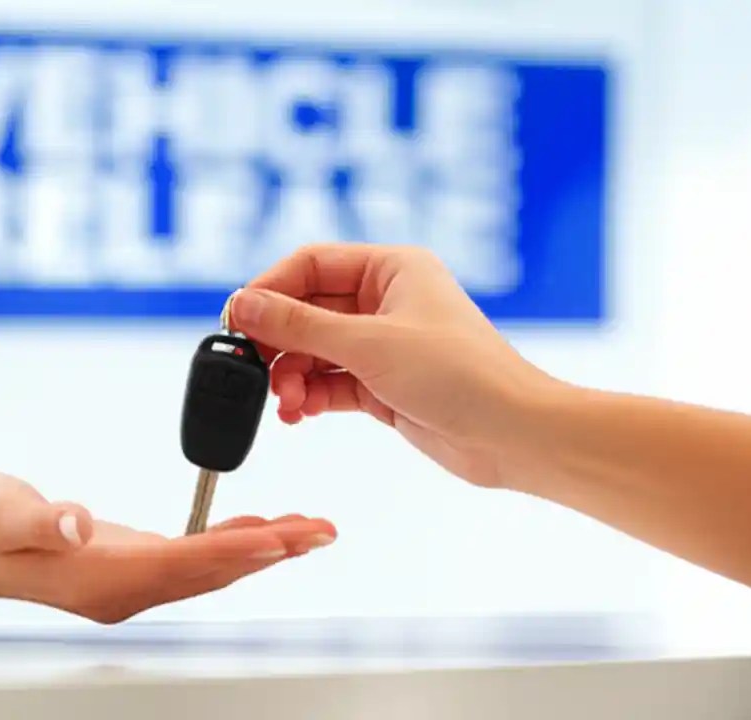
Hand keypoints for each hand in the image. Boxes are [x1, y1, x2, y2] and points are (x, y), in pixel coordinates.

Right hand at [0, 472, 335, 622]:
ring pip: (212, 568)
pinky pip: (197, 559)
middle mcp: (127, 590)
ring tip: (309, 530)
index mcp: (103, 581)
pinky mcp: (133, 566)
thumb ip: (43, 520)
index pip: (183, 564)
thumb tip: (79, 524)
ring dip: (263, 549)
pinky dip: (233, 542)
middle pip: (213, 571)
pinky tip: (257, 528)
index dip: (234, 548)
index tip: (281, 535)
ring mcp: (132, 583)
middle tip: (321, 530)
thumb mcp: (5, 515)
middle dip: (271, 550)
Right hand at [231, 243, 560, 487]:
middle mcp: (386, 300)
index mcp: (391, 268)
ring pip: (314, 352)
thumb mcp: (369, 344)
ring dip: (291, 376)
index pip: (311, 265)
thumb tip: (243, 304)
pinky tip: (297, 413)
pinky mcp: (383, 385)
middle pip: (307, 310)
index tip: (237, 320)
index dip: (270, 289)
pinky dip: (309, 396)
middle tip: (252, 370)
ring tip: (287, 402)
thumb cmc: (459, 375)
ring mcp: (384, 345)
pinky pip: (329, 383)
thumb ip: (300, 326)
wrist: (512, 436)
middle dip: (279, 343)